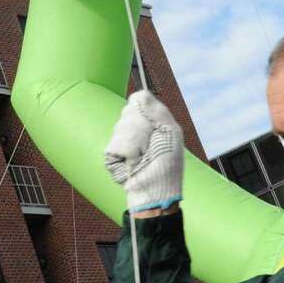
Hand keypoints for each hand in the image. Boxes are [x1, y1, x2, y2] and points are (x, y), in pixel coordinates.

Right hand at [104, 91, 183, 212]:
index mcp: (148, 122)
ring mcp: (122, 141)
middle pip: (128, 110)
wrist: (157, 188)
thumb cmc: (168, 163)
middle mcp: (134, 129)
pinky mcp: (112, 154)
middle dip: (142, 125)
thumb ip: (158, 110)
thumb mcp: (171, 132)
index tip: (152, 121)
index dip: (143, 108)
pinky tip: (135, 161)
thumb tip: (140, 93)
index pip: (137, 101)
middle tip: (151, 142)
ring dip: (137, 141)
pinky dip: (128, 152)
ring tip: (144, 155)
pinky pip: (115, 143)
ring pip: (121, 126)